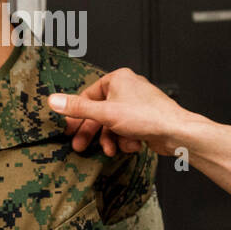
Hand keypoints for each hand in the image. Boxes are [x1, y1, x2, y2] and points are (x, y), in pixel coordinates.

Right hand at [47, 67, 193, 156]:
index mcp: (118, 79)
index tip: (69, 129)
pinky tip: (132, 145)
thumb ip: (78, 108)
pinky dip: (126, 140)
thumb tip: (54, 100)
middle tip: (80, 146)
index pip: (88, 95)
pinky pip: (126, 130)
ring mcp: (137, 105)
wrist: (176, 132)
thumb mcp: (105, 113)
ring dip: (111, 139)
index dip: (77, 114)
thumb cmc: (147, 116)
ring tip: (111, 150)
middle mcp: (127, 89)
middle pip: (100, 112)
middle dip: (92, 132)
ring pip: (113, 124)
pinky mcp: (144, 119)